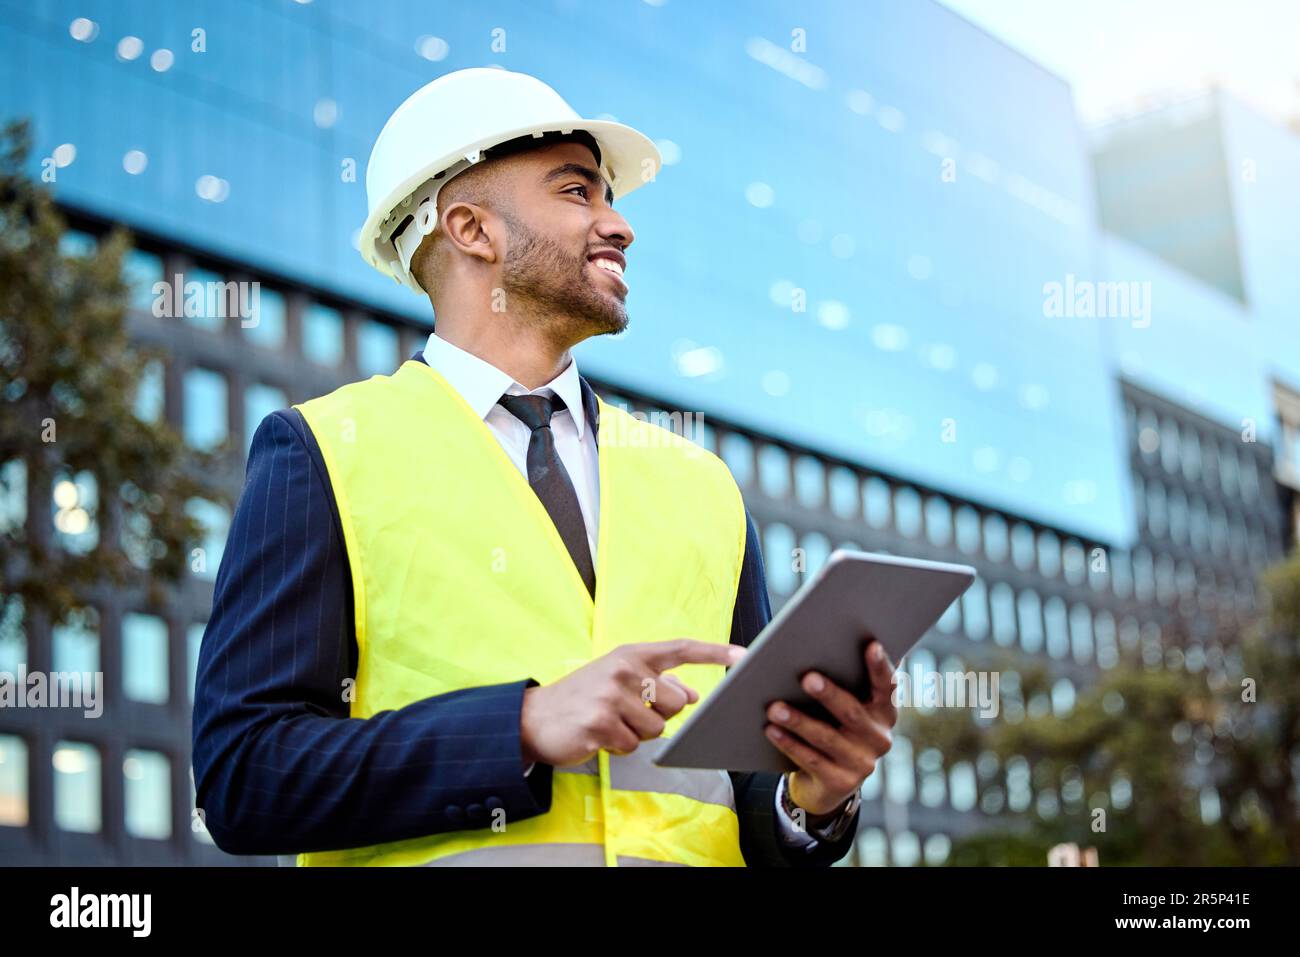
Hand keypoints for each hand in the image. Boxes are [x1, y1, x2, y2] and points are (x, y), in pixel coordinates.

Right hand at [520, 639, 746, 767]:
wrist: (534, 718)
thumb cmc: (583, 698)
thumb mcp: (619, 681)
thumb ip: (656, 683)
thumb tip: (692, 693)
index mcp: (631, 654)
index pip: (681, 649)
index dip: (715, 653)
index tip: (745, 655)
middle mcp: (624, 669)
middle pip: (675, 703)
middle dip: (656, 715)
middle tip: (625, 712)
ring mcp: (611, 695)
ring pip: (656, 729)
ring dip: (635, 734)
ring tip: (609, 723)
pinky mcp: (601, 723)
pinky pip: (632, 745)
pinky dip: (619, 747)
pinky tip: (599, 736)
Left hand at [765, 638, 896, 816]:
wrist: (825, 782)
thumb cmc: (826, 725)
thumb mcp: (831, 704)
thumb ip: (816, 673)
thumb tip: (742, 651)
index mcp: (882, 710)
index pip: (886, 686)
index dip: (880, 667)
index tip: (871, 645)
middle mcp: (879, 737)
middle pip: (852, 712)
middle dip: (829, 694)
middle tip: (808, 678)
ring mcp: (862, 763)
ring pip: (827, 738)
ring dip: (800, 721)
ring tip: (774, 707)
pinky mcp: (841, 783)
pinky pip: (812, 760)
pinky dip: (790, 743)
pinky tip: (772, 730)